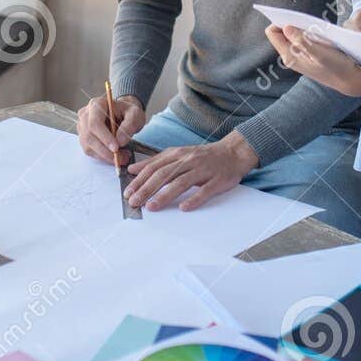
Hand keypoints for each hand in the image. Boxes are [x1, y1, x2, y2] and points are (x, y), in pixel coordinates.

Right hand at [77, 91, 144, 164]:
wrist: (123, 112)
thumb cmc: (127, 111)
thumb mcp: (135, 114)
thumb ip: (129, 125)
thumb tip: (120, 141)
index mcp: (96, 104)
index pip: (95, 122)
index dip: (104, 137)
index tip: (116, 148)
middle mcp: (85, 115)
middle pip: (89, 136)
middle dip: (105, 151)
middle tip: (121, 157)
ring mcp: (82, 127)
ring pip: (88, 146)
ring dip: (104, 156)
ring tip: (121, 157)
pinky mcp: (84, 137)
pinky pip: (90, 151)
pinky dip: (102, 157)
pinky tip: (114, 156)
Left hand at [125, 133, 258, 211]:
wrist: (232, 152)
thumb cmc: (202, 156)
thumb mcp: (178, 154)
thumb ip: (156, 162)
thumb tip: (133, 169)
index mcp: (177, 154)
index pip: (154, 167)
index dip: (139, 180)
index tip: (128, 192)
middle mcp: (188, 161)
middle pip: (164, 175)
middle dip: (147, 189)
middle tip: (134, 202)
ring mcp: (203, 170)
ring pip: (181, 182)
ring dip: (165, 195)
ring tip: (152, 206)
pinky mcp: (217, 180)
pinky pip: (205, 191)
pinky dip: (194, 199)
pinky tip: (184, 208)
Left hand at [265, 23, 360, 96]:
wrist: (350, 79)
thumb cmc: (337, 68)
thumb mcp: (320, 53)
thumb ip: (302, 41)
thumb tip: (286, 28)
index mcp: (290, 56)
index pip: (272, 33)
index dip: (279, 21)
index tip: (293, 17)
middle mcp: (291, 57)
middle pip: (281, 33)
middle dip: (291, 24)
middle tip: (307, 23)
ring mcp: (299, 56)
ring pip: (292, 36)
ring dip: (301, 29)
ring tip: (316, 29)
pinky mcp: (307, 55)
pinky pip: (301, 39)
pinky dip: (308, 34)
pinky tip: (320, 35)